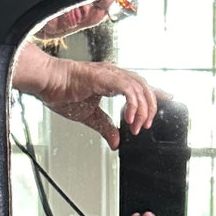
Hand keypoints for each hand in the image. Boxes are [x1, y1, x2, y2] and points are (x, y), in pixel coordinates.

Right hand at [12, 47, 158, 148]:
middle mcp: (114, 74)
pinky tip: (130, 118)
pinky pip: (127, 89)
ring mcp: (110, 74)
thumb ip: (105, 127)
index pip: (140, 86)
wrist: (46, 82)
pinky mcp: (104, 77)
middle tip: (146, 126)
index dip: (156, 93)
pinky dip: (133, 104)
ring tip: (138, 125)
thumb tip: (116, 141)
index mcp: (111, 80)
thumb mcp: (89, 116)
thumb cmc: (61, 92)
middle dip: (151, 107)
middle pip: (144, 86)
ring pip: (139, 86)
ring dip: (143, 109)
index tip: (169, 100)